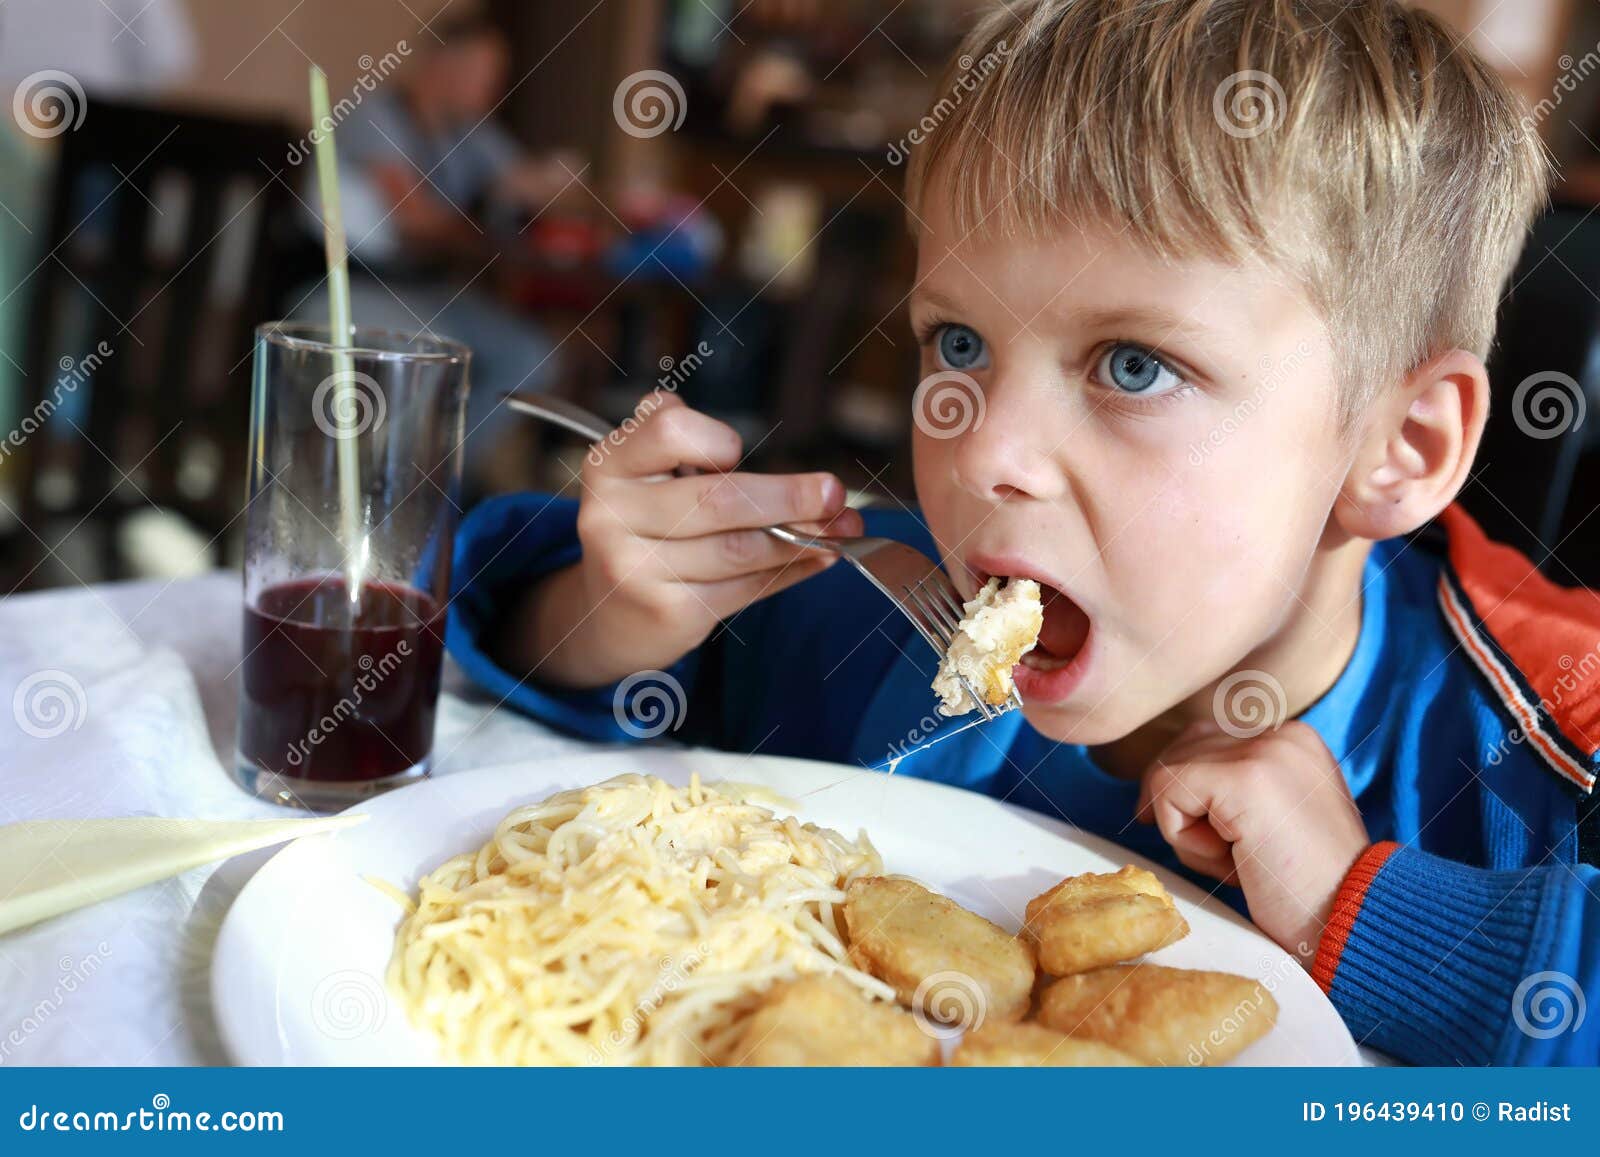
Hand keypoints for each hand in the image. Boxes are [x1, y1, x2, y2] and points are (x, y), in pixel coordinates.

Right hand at [511, 393, 860, 686]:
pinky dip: (792, 570)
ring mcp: (637, 568)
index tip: (736, 452)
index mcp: (610, 465)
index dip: (714, 440)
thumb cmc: (646, 529)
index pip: (670, 430)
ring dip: (802, 537)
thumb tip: (806, 477)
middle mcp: (613, 515)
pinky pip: (746, 587)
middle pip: (718, 497)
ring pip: (740, 548)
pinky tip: (818, 558)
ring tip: (842, 529)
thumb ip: (700, 453)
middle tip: (835, 493)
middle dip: (789, 495)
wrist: (607, 614)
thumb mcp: (650, 477)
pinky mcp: (668, 611)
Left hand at [1136, 720, 1369, 962]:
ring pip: (1172, 772)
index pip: (1207, 741)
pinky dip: (1182, 835)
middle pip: (1184, 750)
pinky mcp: (1244, 777)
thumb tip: (1165, 780)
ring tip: (1239, 861)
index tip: (1192, 830)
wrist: (1352, 922)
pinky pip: (1168, 789)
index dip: (1186, 791)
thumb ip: (1236, 791)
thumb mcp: (1273, 822)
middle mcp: (1281, 735)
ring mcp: (1264, 751)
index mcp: (1294, 741)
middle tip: (1227, 857)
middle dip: (1183, 808)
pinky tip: (1233, 860)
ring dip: (1186, 828)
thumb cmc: (1307, 890)